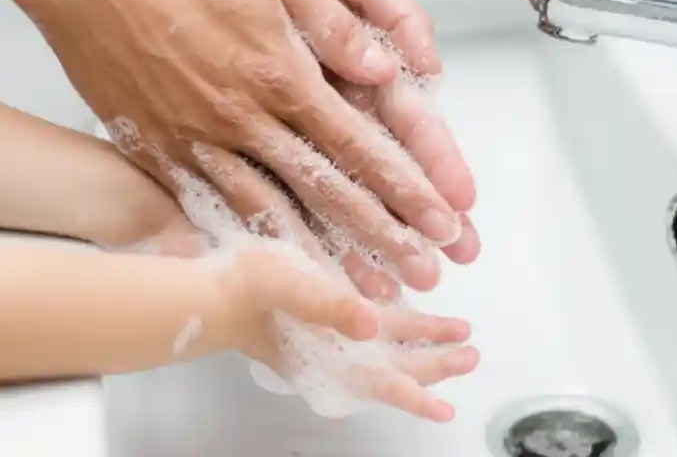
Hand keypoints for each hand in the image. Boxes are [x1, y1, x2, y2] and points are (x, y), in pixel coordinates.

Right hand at [33, 0, 461, 290]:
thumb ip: (333, 21)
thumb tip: (385, 68)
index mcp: (283, 75)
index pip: (362, 146)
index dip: (408, 188)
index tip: (446, 220)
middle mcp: (247, 120)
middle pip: (328, 191)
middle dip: (384, 236)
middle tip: (427, 272)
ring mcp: (201, 143)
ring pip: (275, 214)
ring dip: (327, 255)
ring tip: (368, 292)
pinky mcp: (162, 154)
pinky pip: (215, 209)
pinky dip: (254, 244)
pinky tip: (281, 272)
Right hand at [216, 242, 477, 421]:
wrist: (205, 293)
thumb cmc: (244, 291)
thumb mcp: (292, 287)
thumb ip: (332, 306)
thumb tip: (373, 323)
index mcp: (332, 351)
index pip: (387, 376)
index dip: (423, 380)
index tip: (452, 388)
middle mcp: (332, 355)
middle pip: (394, 367)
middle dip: (435, 364)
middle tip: (471, 354)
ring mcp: (324, 345)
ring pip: (384, 355)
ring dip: (421, 351)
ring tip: (454, 342)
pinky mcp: (315, 330)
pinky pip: (365, 342)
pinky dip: (392, 338)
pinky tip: (399, 328)